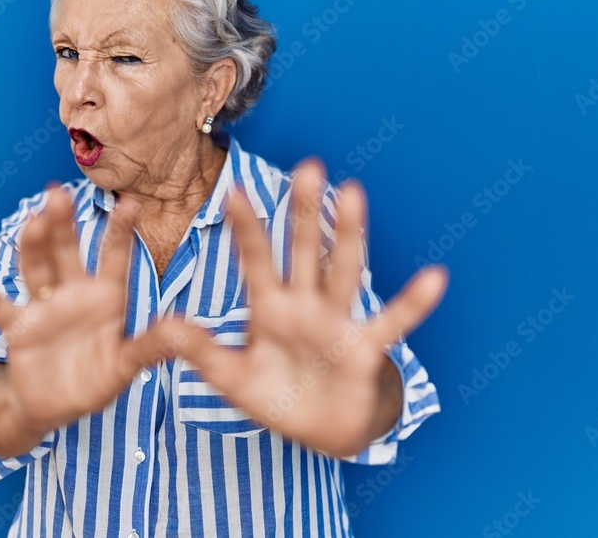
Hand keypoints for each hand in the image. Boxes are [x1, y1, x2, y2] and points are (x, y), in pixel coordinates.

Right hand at [0, 187, 186, 432]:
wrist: (56, 405)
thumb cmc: (97, 379)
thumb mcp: (126, 365)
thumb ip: (151, 347)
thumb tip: (186, 332)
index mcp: (106, 296)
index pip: (114, 257)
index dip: (121, 231)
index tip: (130, 202)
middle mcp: (73, 292)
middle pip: (67, 252)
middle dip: (63, 224)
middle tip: (59, 193)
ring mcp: (43, 307)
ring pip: (36, 269)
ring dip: (32, 246)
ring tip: (30, 221)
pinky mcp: (18, 328)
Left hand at [168, 160, 447, 457]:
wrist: (320, 431)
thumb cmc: (275, 397)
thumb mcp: (231, 377)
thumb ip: (201, 351)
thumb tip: (162, 326)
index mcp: (269, 307)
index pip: (255, 260)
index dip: (245, 228)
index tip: (232, 190)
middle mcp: (305, 304)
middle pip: (305, 250)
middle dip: (305, 212)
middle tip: (307, 166)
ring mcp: (338, 321)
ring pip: (344, 270)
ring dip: (350, 234)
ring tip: (353, 193)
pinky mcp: (366, 347)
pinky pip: (393, 322)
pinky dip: (413, 304)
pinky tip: (435, 278)